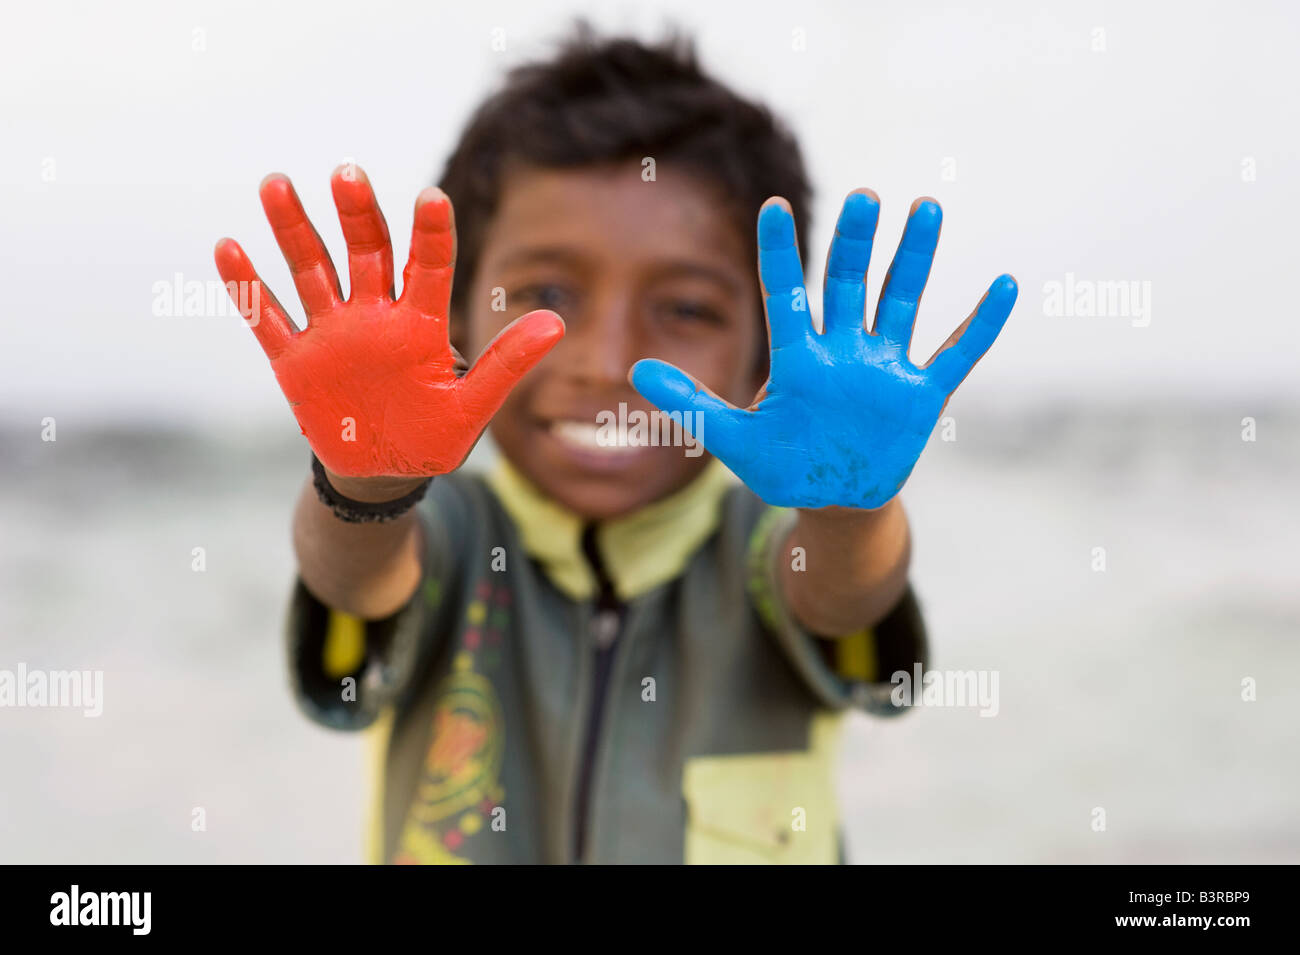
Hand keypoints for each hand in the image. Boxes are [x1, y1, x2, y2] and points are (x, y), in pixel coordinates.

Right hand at [214, 165, 563, 477]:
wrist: (382, 472)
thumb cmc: (433, 437)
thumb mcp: (472, 407)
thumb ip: (506, 365)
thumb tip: (556, 322)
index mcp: (420, 325)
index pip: (428, 268)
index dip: (430, 235)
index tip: (433, 198)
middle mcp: (374, 317)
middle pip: (365, 254)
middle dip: (356, 214)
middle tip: (348, 173)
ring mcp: (332, 334)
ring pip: (311, 271)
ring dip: (294, 230)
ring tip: (277, 184)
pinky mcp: (295, 360)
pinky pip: (269, 319)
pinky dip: (248, 287)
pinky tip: (229, 247)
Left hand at [631, 190, 1016, 508]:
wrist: (834, 501)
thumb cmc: (782, 467)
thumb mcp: (734, 441)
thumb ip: (692, 406)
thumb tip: (635, 375)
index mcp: (800, 361)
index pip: (786, 298)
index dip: (778, 255)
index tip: (770, 206)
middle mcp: (844, 353)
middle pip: (848, 287)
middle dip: (855, 243)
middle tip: (864, 197)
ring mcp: (885, 369)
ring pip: (901, 303)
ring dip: (913, 259)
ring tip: (924, 208)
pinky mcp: (919, 394)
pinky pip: (955, 354)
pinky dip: (979, 327)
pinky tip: (1003, 287)